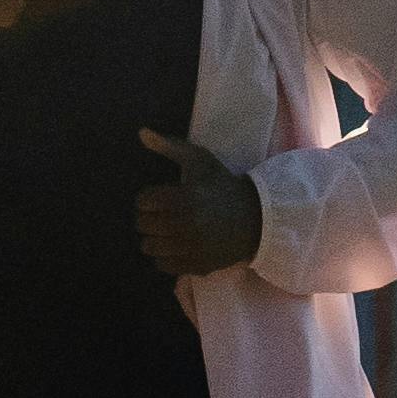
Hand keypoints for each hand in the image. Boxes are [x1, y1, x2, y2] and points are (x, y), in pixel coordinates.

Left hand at [132, 126, 260, 277]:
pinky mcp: (195, 265)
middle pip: (142, 224)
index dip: (149, 198)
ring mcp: (190, 247)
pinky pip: (162, 264)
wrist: (254, 216)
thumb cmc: (222, 185)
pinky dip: (165, 255)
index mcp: (184, 196)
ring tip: (169, 229)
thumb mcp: (199, 160)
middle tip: (164, 213)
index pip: (142, 202)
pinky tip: (177, 244)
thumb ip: (169, 147)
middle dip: (149, 217)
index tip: (160, 198)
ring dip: (155, 236)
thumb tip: (141, 132)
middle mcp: (185, 224)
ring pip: (148, 246)